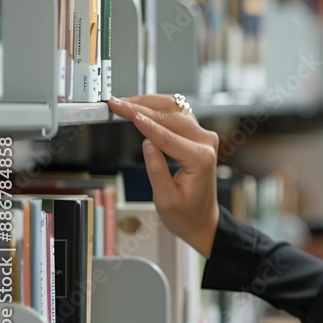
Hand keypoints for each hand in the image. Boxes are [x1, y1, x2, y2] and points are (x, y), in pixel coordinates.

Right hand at [107, 94, 220, 257]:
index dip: (144, 122)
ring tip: (124, 103)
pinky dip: (158, 108)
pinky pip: (178, 115)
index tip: (125, 111)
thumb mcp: (165, 198)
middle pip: (171, 117)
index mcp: (200, 159)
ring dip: (150, 103)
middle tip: (116, 104)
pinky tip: (140, 107)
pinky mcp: (198, 136)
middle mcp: (206, 144)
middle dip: (141, 107)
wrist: (202, 219)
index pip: (167, 136)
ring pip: (176, 110)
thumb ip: (156, 169)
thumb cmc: (186, 214)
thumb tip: (146, 143)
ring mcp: (204, 138)